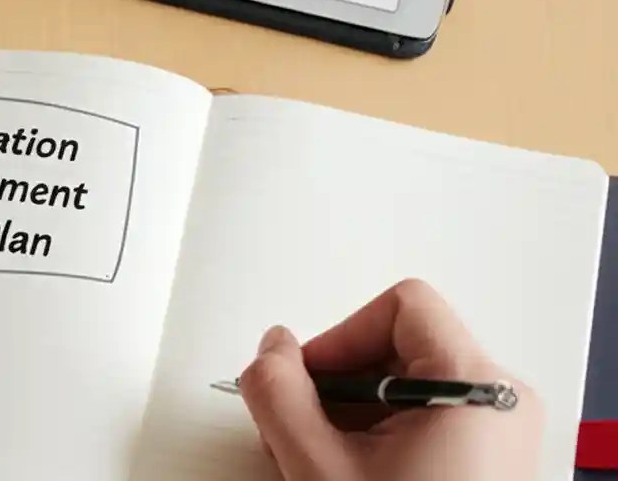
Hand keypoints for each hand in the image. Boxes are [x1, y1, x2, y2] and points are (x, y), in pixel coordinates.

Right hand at [239, 279, 543, 480]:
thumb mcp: (320, 467)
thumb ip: (278, 392)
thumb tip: (270, 351)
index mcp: (477, 387)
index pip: (400, 307)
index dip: (338, 337)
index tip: (304, 380)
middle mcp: (500, 404)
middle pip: (398, 347)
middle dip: (335, 389)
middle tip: (304, 433)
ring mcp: (498, 437)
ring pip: (404, 390)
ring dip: (348, 420)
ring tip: (323, 466)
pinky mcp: (487, 464)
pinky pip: (422, 423)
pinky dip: (376, 442)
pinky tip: (350, 478)